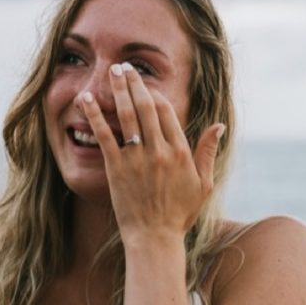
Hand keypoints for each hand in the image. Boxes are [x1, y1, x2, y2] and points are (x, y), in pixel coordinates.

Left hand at [77, 64, 224, 240]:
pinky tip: (86, 99)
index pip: (167, 112)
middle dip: (135, 82)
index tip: (146, 86)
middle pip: (146, 106)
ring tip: (111, 71)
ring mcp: (137, 159)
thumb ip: (208, 152)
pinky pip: (104, 135)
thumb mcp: (202, 184)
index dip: (155, 94)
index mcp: (180, 152)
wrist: (154, 238)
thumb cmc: (179, 214)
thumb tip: (219, 126)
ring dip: (118, 90)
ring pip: (127, 115)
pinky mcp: (116, 168)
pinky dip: (95, 114)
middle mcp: (159, 151)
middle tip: (124, 66)